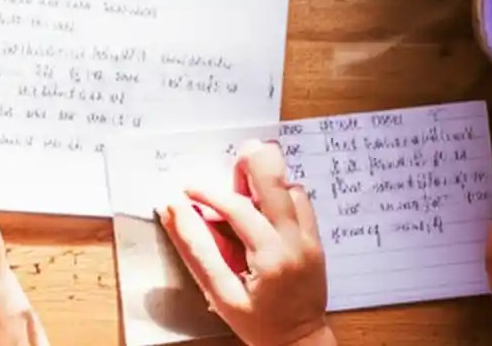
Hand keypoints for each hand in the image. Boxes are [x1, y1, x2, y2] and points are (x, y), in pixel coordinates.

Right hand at [158, 141, 335, 345]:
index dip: (208, 194)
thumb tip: (174, 211)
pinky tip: (264, 207)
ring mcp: (310, 239)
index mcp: (271, 258)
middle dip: (251, 164)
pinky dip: (282, 195)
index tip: (187, 189)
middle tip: (232, 165)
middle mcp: (296, 242)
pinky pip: (302, 202)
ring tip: (244, 193)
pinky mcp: (316, 240)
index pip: (237, 208)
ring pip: (292, 188)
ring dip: (267, 183)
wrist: (299, 342)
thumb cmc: (258, 324)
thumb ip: (197, 250)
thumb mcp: (220, 293)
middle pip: (277, 182)